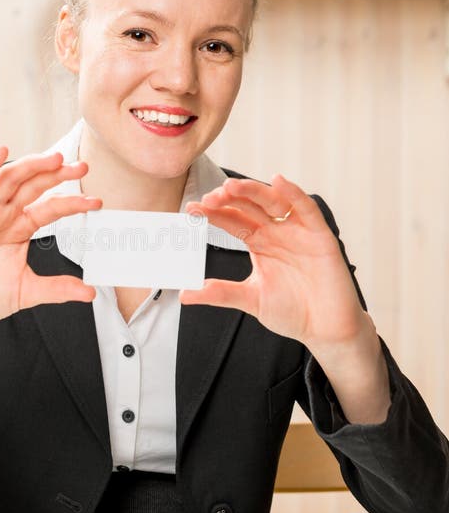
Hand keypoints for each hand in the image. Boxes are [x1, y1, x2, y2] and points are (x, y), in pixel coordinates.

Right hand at [0, 146, 101, 331]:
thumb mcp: (28, 291)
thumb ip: (58, 288)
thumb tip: (90, 292)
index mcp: (19, 229)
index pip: (50, 208)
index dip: (73, 203)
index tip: (97, 202)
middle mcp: (3, 216)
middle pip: (33, 186)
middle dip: (57, 174)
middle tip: (82, 167)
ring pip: (9, 180)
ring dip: (31, 166)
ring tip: (55, 158)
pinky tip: (1, 151)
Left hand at [179, 174, 366, 349]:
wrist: (326, 330)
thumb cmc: (293, 312)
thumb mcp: (250, 300)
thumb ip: (221, 293)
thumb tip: (186, 294)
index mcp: (259, 243)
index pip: (232, 221)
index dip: (213, 214)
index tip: (190, 209)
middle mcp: (277, 232)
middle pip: (249, 207)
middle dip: (229, 199)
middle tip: (209, 197)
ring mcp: (298, 232)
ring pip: (273, 202)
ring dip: (253, 191)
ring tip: (231, 187)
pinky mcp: (320, 236)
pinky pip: (306, 209)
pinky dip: (293, 194)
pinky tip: (278, 182)